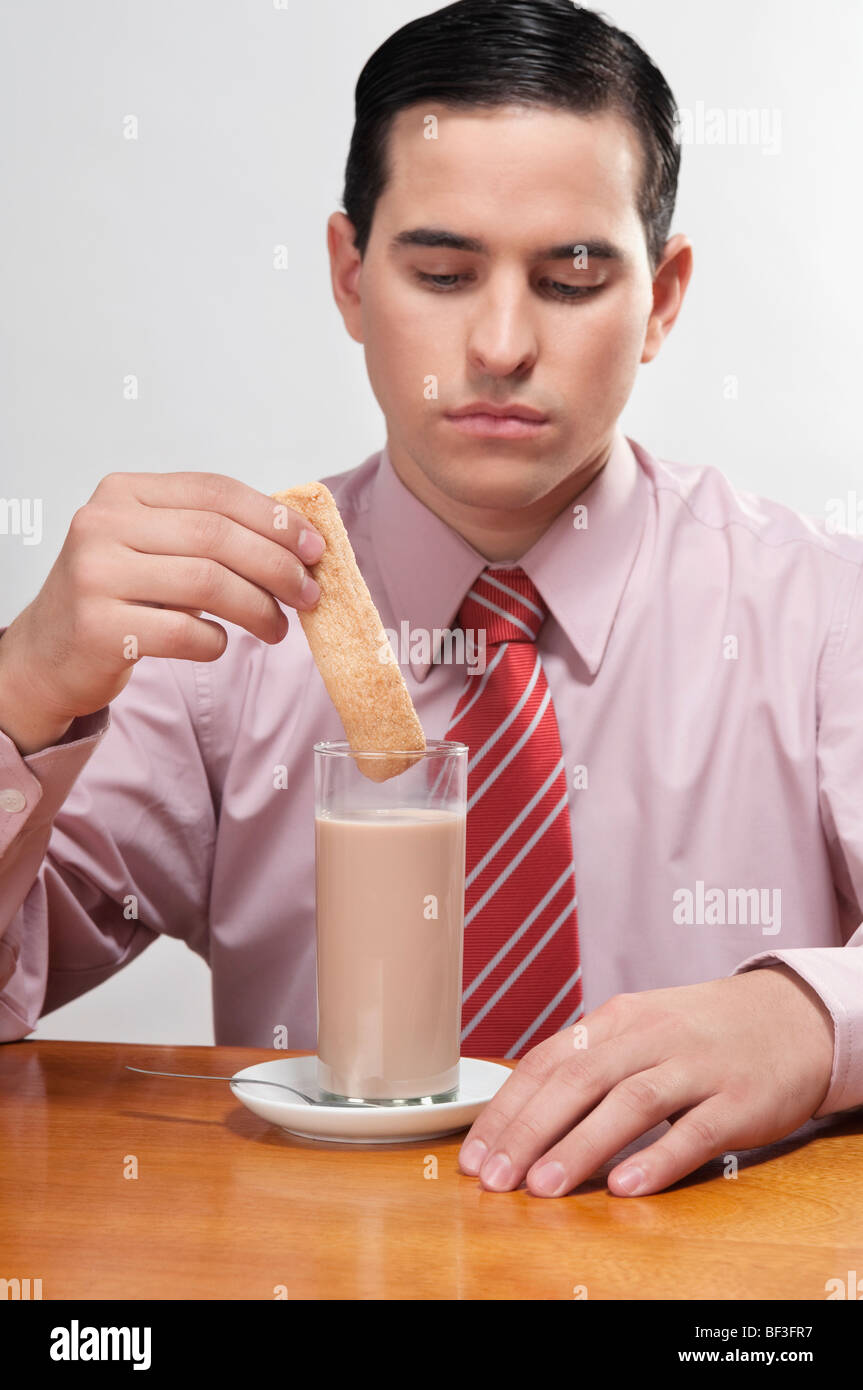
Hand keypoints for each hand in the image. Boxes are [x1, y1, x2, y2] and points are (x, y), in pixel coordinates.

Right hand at [0, 471, 325, 733]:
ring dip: (259, 609)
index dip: (275, 519)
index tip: (315, 548)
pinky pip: (185, 633)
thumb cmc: (119, 598)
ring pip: (207, 584)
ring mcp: (95, 576)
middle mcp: (102, 524)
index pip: (215, 492)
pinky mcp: (98, 629)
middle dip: (278, 566)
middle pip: (217, 537)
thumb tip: (301, 541)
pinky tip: (219, 644)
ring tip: (279, 628)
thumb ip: (211, 534)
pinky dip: (216, 641)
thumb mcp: (155, 548)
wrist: (49, 654)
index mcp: (123, 492)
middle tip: (309, 594)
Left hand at [458, 964, 834, 1197]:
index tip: (475, 1155)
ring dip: (580, 1146)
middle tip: (495, 1180)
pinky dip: (657, 1160)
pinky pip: (693, 1131)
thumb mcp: (640, 1029)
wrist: (794, 1017)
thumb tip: (521, 1112)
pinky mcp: (738, 1101)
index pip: (547, 1062)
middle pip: (578, 1081)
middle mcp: (650, 1037)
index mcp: (617, 1019)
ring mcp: (696, 1066)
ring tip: (543, 1188)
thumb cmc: (699, 1032)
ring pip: (629, 1103)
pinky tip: (625, 1187)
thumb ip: (589, 1062)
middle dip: (528, 1133)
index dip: (506, 1110)